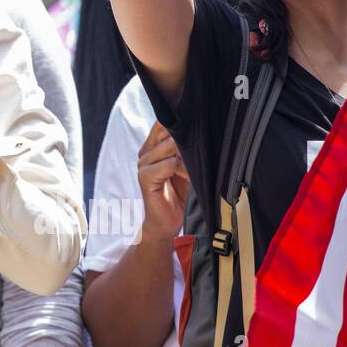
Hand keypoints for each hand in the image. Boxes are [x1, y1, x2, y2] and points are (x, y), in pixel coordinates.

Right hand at [135, 121, 189, 241]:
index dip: (180, 124)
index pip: (163, 123)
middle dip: (187, 142)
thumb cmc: (180, 195)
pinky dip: (183, 170)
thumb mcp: (186, 167)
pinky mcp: (145, 177)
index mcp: (152, 146)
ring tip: (195, 171)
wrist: (167, 223)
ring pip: (169, 146)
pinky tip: (189, 179)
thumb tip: (203, 134)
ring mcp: (143, 164)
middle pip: (167, 131)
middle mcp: (145, 152)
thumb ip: (187, 151)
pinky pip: (169, 164)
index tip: (198, 131)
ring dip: (188, 158)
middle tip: (199, 156)